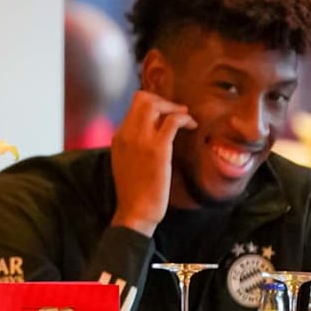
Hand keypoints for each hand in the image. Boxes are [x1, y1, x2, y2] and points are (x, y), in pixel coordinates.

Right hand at [109, 90, 195, 235]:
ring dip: (173, 107)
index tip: (166, 113)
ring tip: (185, 118)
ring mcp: (141, 140)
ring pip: (155, 104)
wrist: (135, 211)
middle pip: (142, 98)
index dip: (153, 104)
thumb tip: (151, 134)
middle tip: (176, 112)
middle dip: (163, 100)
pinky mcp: (157, 148)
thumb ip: (133, 145)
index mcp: (118, 137)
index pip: (133, 106)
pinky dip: (184, 118)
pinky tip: (191, 126)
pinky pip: (172, 120)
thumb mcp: (126, 163)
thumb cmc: (134, 192)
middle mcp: (126, 134)